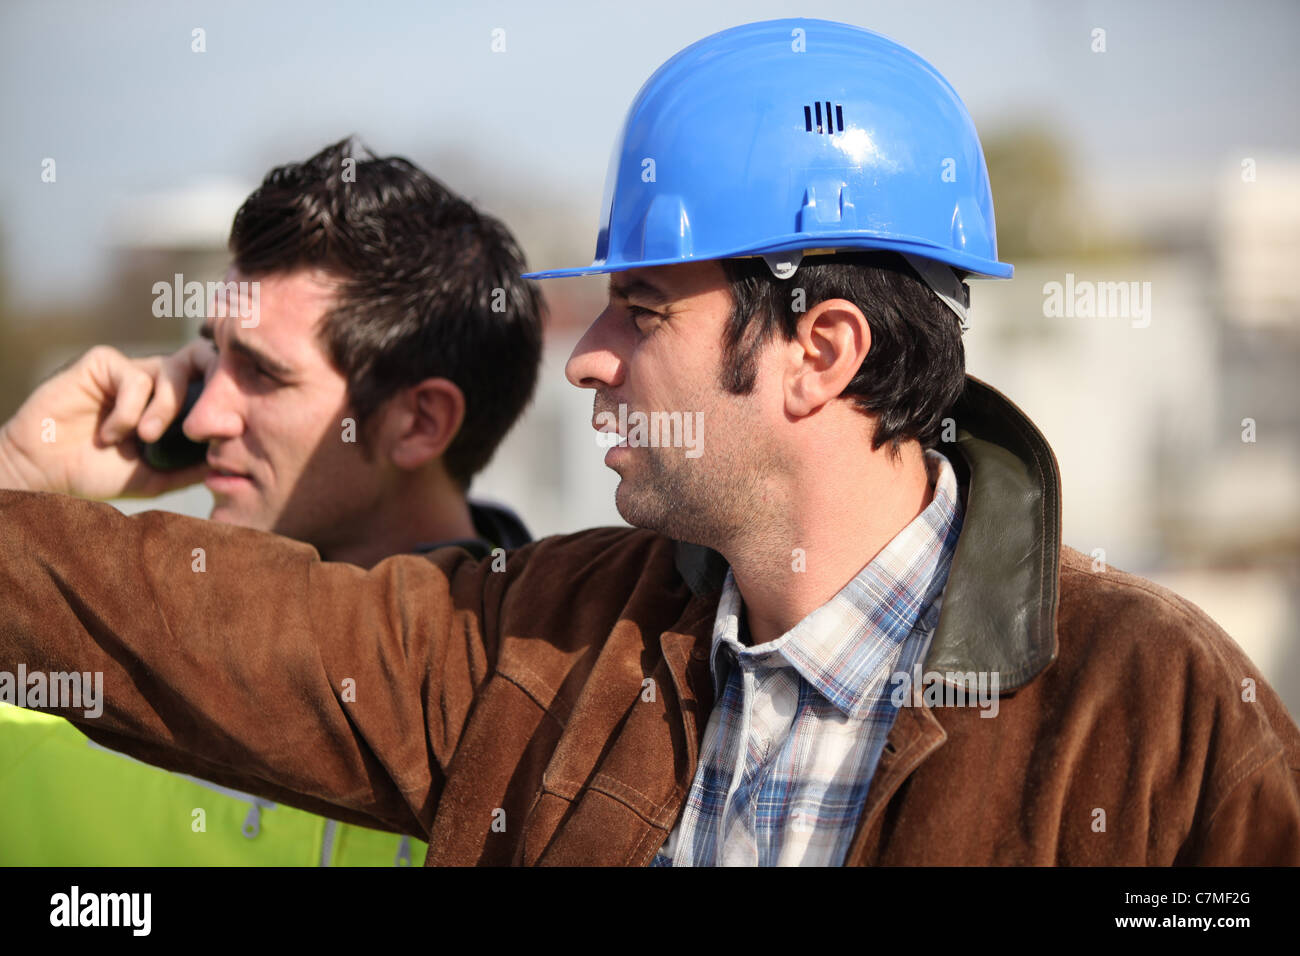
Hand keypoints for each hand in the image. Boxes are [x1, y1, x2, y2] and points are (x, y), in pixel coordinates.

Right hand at [0, 341, 214, 497]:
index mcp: (173, 402)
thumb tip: (234, 460)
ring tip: (144, 438)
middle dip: (213, 381)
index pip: (212, 381)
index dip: (229, 391)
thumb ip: (191, 466)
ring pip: (170, 370)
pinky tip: (108, 436)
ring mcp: (129, 369)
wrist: (45, 472)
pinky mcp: (102, 363)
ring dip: (164, 409)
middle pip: (201, 359)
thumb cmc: (98, 473)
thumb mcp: (156, 476)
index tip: (237, 421)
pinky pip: (134, 377)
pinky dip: (128, 412)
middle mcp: (155, 380)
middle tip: (210, 415)